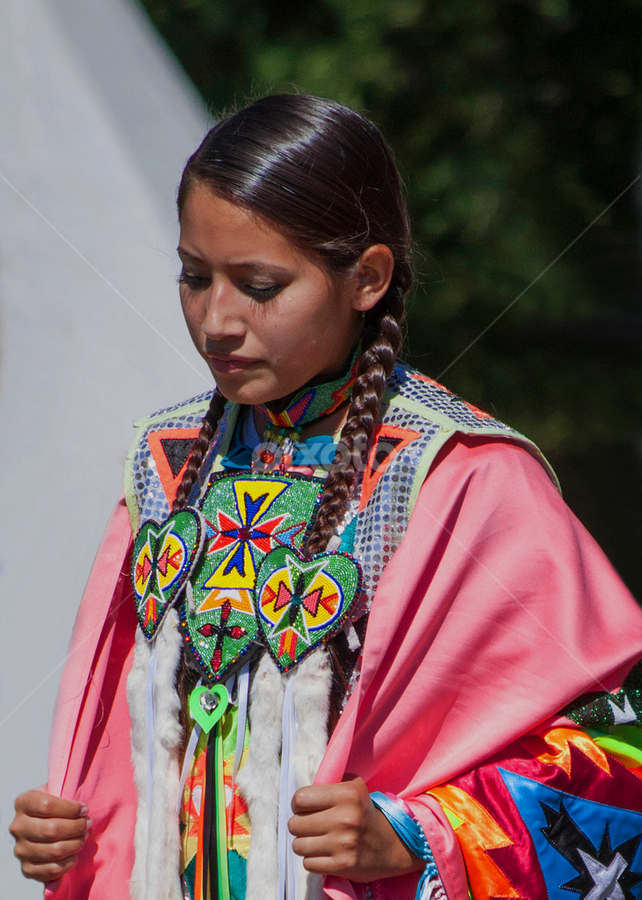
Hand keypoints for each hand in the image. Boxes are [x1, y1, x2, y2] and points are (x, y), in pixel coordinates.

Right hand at [10, 790, 90, 882]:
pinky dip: (68, 863)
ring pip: (54, 851)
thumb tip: (83, 807)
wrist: (42, 824)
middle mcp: (18, 827)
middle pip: (52, 830)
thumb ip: (66, 792)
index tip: (85, 809)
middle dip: (76, 827)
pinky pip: (51, 870)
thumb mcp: (56, 791)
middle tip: (88, 823)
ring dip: (76, 844)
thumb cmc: (56, 805)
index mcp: (23, 803)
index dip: (71, 809)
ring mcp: (21, 849)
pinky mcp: (27, 868)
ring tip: (84, 836)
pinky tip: (75, 854)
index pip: (48, 806)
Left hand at [288, 776, 422, 881]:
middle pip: (295, 824)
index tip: (304, 808)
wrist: (391, 845)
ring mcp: (344, 844)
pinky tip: (323, 853)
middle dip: (298, 825)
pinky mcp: (343, 866)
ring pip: (298, 845)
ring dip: (304, 844)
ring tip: (315, 840)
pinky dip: (312, 860)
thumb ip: (330, 782)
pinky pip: (308, 864)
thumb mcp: (354, 787)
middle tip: (309, 825)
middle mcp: (345, 818)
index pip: (300, 798)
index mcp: (347, 795)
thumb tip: (302, 791)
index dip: (297, 804)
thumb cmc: (364, 812)